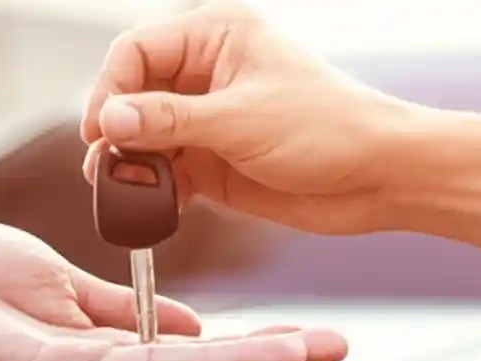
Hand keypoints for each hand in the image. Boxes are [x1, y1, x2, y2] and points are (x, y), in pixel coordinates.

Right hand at [80, 0, 414, 233]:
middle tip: (104, 164)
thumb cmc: (329, 128)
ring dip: (132, 164)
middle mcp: (209, 74)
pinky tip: (154, 205)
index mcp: (217, 37)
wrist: (379, 177)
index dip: (109, 89)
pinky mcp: (218, 162)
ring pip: (147, 137)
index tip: (100, 130)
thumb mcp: (239, 120)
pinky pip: (169, 172)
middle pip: (134, 94)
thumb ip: (168, 121)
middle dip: (116, 129)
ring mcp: (212, 120)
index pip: (136, 51)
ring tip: (123, 188)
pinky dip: (157, 188)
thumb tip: (109, 120)